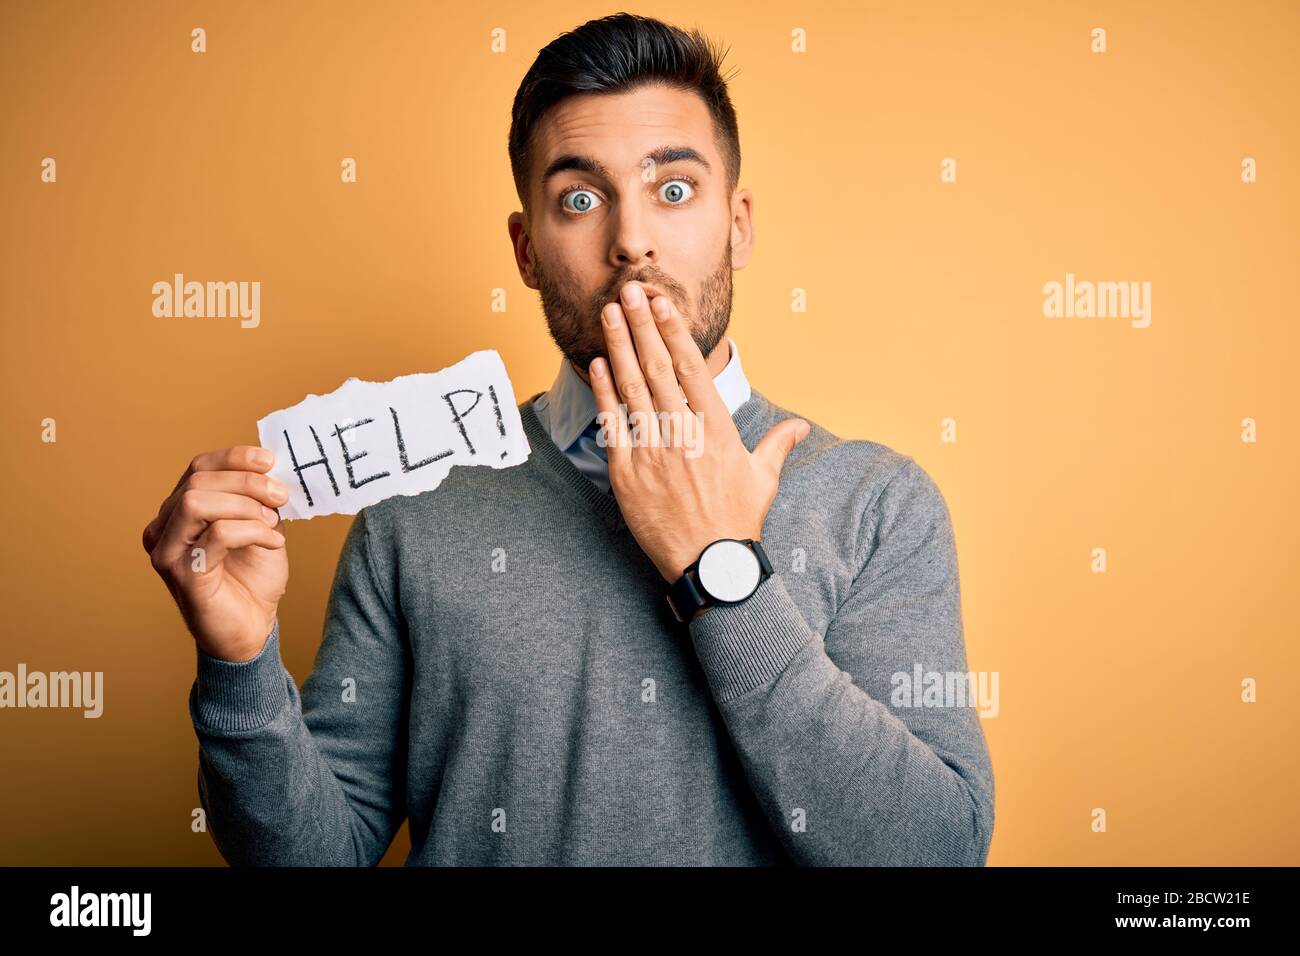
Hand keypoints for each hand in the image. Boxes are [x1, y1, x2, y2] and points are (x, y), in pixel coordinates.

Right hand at [142, 445, 289, 661]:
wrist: (253, 628)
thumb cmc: (252, 579)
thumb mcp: (260, 526)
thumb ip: (258, 499)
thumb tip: (271, 468)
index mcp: (178, 512)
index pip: (198, 468)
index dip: (234, 458)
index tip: (269, 460)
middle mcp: (163, 529)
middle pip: (198, 482)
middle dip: (246, 482)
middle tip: (279, 496)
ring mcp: (168, 553)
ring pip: (197, 503)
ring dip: (245, 505)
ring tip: (272, 522)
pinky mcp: (184, 576)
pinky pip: (217, 535)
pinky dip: (252, 531)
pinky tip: (274, 541)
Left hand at [588, 281, 809, 583]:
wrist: (710, 565)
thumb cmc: (738, 523)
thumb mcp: (763, 480)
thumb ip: (777, 445)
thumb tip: (799, 426)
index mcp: (717, 430)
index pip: (692, 368)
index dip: (674, 331)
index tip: (662, 304)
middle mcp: (684, 434)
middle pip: (658, 368)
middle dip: (641, 325)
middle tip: (628, 292)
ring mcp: (654, 452)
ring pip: (633, 389)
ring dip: (619, 347)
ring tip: (608, 315)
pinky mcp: (628, 473)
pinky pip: (614, 424)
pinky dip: (604, 392)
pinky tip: (597, 365)